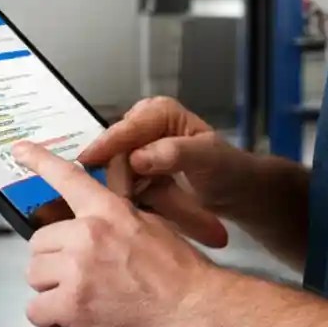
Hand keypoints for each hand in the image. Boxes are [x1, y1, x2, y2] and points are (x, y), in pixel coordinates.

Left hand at [14, 141, 222, 326]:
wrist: (196, 313)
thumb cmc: (183, 278)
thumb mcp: (154, 229)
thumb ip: (119, 219)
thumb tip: (100, 219)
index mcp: (110, 212)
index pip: (68, 178)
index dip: (40, 160)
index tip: (21, 149)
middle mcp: (88, 234)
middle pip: (39, 242)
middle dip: (54, 262)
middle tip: (79, 277)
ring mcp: (78, 268)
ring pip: (35, 275)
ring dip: (52, 290)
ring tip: (83, 300)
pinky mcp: (72, 303)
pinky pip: (36, 310)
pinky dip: (51, 319)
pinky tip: (74, 320)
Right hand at [80, 97, 250, 247]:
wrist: (239, 194)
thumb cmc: (229, 170)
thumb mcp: (208, 159)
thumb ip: (174, 154)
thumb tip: (137, 157)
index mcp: (159, 112)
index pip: (125, 129)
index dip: (106, 147)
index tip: (88, 164)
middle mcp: (143, 127)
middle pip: (114, 154)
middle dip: (119, 181)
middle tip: (130, 205)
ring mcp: (138, 151)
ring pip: (115, 175)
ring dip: (127, 196)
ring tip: (143, 211)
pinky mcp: (137, 175)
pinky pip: (124, 189)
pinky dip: (133, 203)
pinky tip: (141, 214)